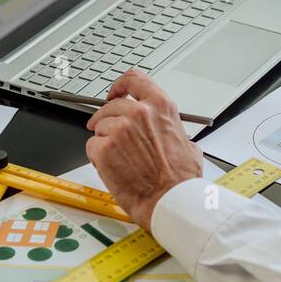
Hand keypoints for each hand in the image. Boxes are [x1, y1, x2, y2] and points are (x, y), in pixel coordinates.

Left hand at [85, 69, 201, 230]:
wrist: (170, 202)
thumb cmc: (180, 180)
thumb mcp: (188, 144)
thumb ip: (172, 131)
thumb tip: (171, 133)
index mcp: (160, 107)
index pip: (134, 79)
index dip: (120, 85)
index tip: (115, 93)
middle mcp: (139, 113)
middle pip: (111, 105)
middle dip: (107, 119)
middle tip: (107, 132)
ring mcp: (119, 130)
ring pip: (100, 127)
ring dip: (104, 141)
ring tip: (119, 160)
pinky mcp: (104, 149)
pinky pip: (92, 146)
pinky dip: (97, 158)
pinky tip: (112, 168)